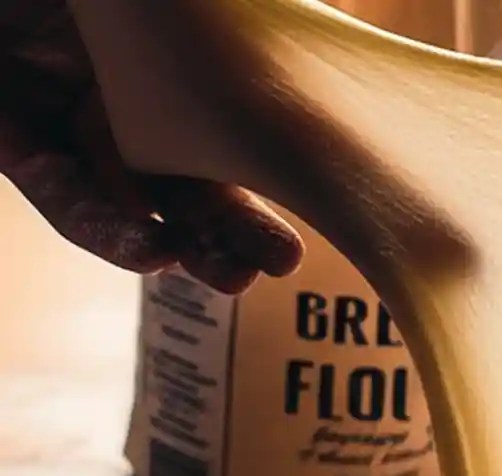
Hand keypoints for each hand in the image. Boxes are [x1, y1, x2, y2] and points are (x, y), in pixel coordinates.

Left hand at [0, 0, 301, 292]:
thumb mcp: (193, 6)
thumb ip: (234, 27)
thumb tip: (314, 43)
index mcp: (171, 75)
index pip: (230, 140)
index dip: (275, 177)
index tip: (326, 202)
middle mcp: (127, 108)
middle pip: (191, 186)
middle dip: (238, 234)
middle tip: (284, 263)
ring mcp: (72, 131)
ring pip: (135, 208)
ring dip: (184, 249)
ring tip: (235, 278)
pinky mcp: (13, 146)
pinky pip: (64, 199)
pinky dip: (108, 229)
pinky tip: (154, 252)